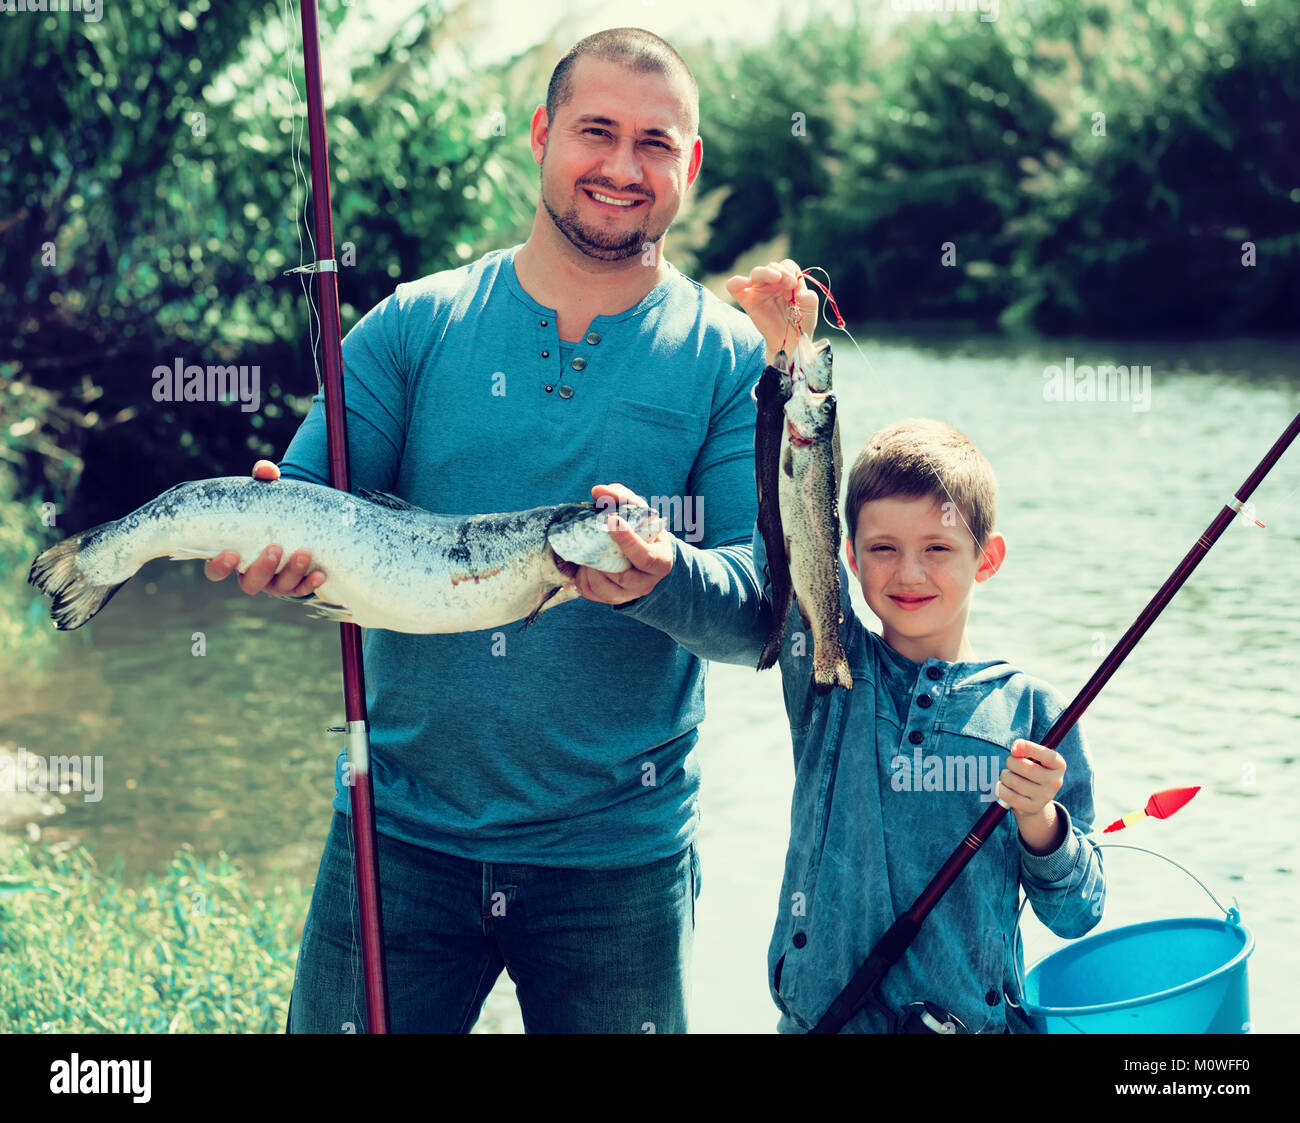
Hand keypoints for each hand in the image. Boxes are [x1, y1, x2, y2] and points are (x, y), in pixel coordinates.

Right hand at [202, 460, 327, 596]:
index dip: (219, 566)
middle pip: (250, 583)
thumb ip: (263, 480)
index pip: (216, 570)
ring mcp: (274, 582)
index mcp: (234, 554)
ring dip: (290, 573)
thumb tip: (266, 470)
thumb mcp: (267, 494)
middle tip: (275, 548)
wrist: (299, 521)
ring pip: (277, 588)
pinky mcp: (295, 585)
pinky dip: (310, 583)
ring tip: (304, 552)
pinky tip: (320, 573)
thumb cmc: (272, 509)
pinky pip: (301, 590)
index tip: (230, 554)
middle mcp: (251, 573)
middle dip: (262, 568)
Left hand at [571, 482, 672, 605]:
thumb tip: (598, 491)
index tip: (611, 519)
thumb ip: (622, 498)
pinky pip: (592, 594)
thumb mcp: (640, 513)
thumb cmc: (643, 531)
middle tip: (591, 541)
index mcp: (661, 561)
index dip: (628, 541)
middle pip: (623, 577)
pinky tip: (583, 566)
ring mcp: (629, 594)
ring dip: (590, 570)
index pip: (645, 556)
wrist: (647, 560)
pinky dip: (582, 580)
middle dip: (603, 559)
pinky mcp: (612, 600)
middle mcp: (646, 582)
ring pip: (604, 589)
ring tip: (586, 553)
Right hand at [725, 258, 818, 364]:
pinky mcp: (747, 300)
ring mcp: (758, 291)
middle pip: (772, 266)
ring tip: (776, 279)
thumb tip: (793, 280)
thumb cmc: (801, 322)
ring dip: (767, 273)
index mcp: (787, 281)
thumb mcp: (809, 303)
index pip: (786, 265)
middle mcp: (772, 283)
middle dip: (782, 272)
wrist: (790, 341)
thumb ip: (804, 288)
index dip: (790, 271)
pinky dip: (737, 282)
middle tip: (790, 284)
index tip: (795, 285)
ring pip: (757, 273)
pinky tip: (747, 283)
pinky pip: (734, 286)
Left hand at [997, 740, 1066, 853]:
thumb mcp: (1032, 757)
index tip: (1015, 747)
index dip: (1029, 748)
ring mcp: (1045, 797)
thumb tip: (1016, 748)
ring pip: (1014, 781)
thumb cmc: (1032, 769)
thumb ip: (1024, 749)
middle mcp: (1056, 782)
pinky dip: (1001, 788)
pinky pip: (1009, 796)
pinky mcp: (1032, 808)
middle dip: (1011, 762)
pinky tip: (1004, 786)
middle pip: (1024, 767)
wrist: (1035, 798)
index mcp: (1059, 765)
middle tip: (1010, 763)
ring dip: (1005, 775)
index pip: (1047, 756)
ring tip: (1008, 776)